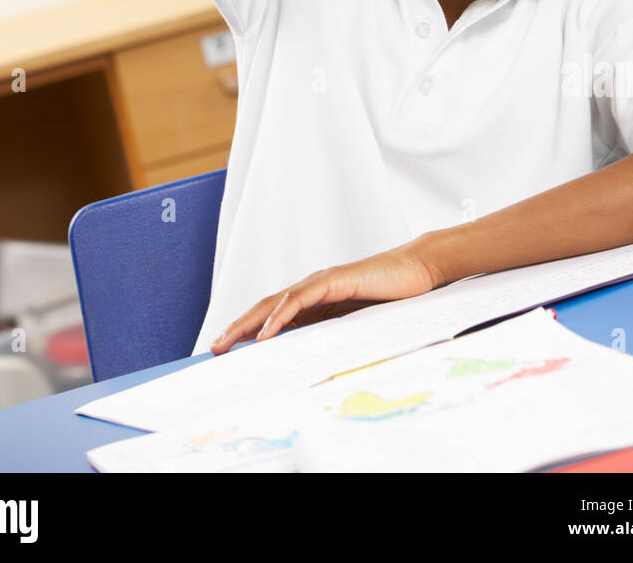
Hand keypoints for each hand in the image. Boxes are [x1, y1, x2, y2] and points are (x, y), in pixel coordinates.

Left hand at [209, 239, 441, 353]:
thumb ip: (332, 333)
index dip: (249, 330)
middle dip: (237, 327)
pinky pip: (301, 301)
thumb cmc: (392, 295)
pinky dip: (280, 317)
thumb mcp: (356, 323)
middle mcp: (313, 287)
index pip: (273, 315)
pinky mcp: (334, 281)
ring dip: (249, 323)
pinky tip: (266, 333)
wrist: (418, 271)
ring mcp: (322, 282)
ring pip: (276, 303)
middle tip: (214, 348)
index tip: (229, 349)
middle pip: (265, 308)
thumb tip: (308, 361)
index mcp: (316, 299)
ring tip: (229, 342)